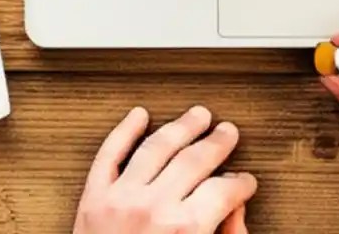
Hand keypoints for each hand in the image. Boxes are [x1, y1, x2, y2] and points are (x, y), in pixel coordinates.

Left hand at [75, 106, 257, 233]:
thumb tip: (235, 209)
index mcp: (185, 230)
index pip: (226, 189)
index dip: (242, 182)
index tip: (246, 181)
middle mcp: (153, 208)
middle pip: (195, 159)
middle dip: (218, 142)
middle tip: (229, 132)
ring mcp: (119, 200)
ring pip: (157, 146)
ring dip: (181, 126)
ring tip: (198, 115)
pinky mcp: (92, 200)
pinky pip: (108, 154)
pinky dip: (123, 130)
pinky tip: (139, 116)